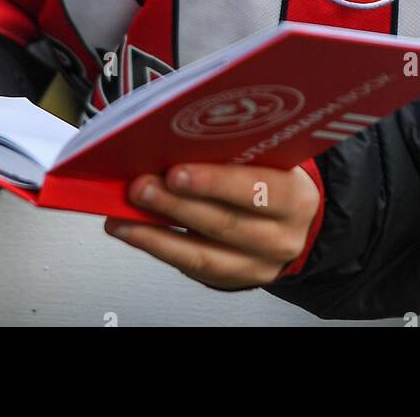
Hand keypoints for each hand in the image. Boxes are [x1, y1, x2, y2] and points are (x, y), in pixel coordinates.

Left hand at [103, 162, 320, 289]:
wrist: (296, 223)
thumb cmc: (275, 177)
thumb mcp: (272, 158)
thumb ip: (237, 150)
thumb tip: (178, 138)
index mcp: (295, 197)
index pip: (257, 189)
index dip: (214, 182)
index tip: (176, 171)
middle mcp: (280, 236)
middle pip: (224, 223)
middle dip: (176, 204)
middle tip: (141, 186)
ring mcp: (257, 265)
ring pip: (202, 254)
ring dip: (155, 232)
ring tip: (123, 214)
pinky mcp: (232, 280)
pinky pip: (191, 267)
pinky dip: (156, 246)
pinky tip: (131, 230)